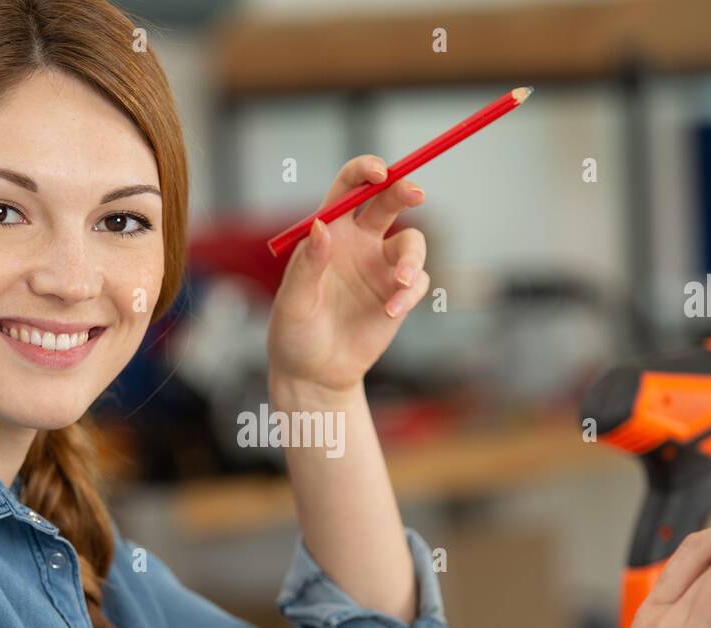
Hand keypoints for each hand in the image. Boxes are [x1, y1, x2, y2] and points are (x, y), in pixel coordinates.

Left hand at [266, 155, 429, 394]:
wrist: (314, 374)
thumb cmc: (294, 333)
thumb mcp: (293, 301)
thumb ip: (308, 265)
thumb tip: (322, 226)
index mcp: (330, 231)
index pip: (351, 187)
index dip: (366, 171)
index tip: (379, 171)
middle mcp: (359, 242)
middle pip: (390, 201)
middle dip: (405, 190)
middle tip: (415, 193)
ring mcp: (381, 268)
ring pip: (412, 243)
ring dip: (412, 258)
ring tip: (399, 283)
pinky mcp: (398, 295)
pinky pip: (417, 282)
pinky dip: (408, 294)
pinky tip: (389, 313)